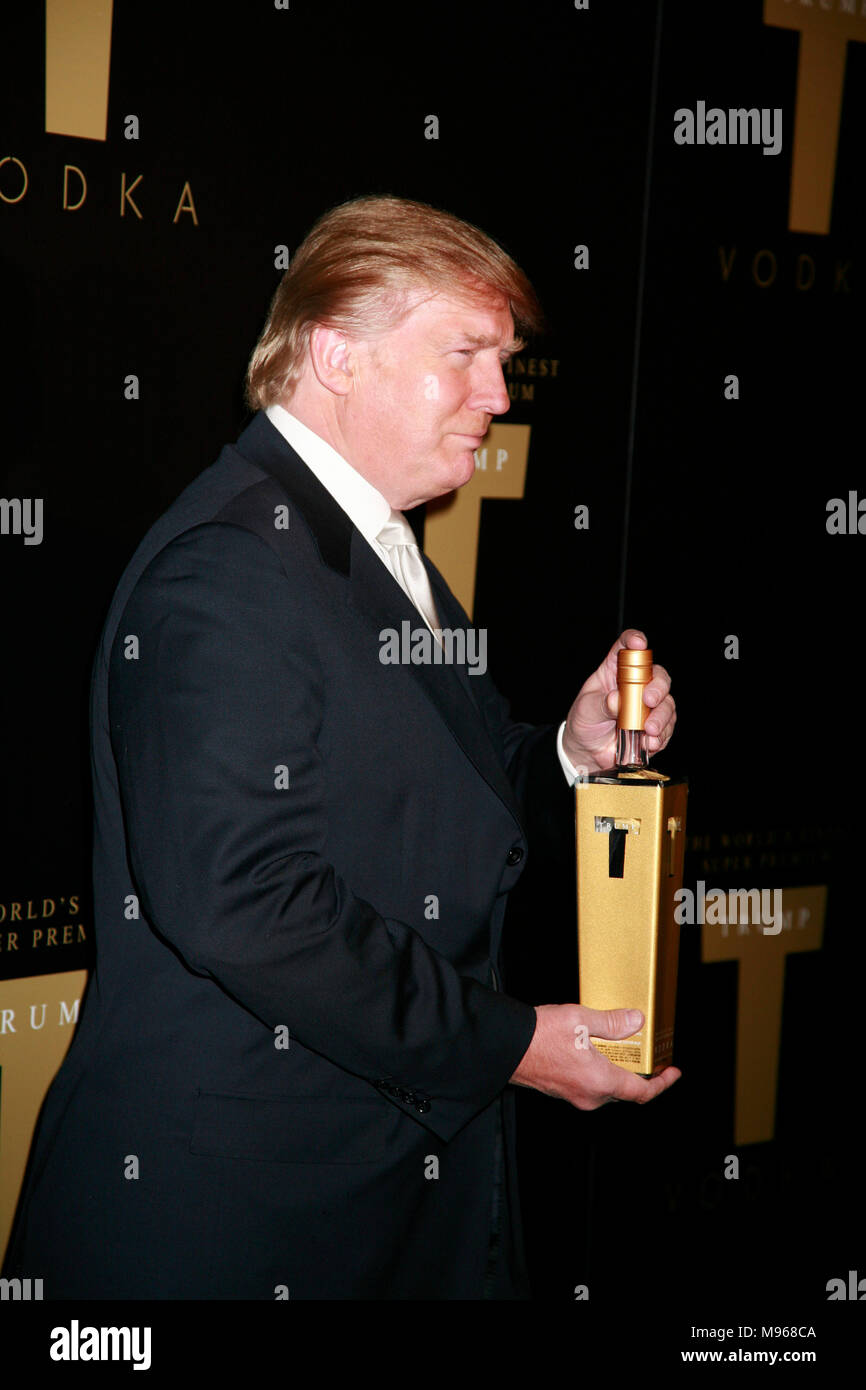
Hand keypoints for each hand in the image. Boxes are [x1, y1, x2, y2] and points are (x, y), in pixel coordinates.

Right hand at [509, 1003, 680, 1107]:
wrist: (505, 1047)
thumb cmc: (538, 1035)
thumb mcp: (580, 1019)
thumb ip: (612, 1022)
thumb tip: (636, 1020)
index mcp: (600, 1081)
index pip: (642, 1092)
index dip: (662, 1083)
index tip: (672, 1072)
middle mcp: (590, 1096)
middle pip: (626, 1090)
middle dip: (639, 1072)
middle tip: (646, 1050)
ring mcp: (575, 1095)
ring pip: (608, 1087)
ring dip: (618, 1069)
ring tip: (620, 1044)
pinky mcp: (563, 1090)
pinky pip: (592, 1085)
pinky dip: (601, 1070)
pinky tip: (595, 1048)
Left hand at [561, 628, 675, 774]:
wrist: (587, 751)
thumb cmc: (585, 721)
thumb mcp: (586, 709)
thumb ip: (602, 704)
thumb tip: (616, 700)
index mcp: (617, 670)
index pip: (628, 648)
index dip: (634, 640)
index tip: (638, 643)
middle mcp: (637, 685)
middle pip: (657, 675)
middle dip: (658, 687)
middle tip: (649, 700)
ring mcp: (648, 706)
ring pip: (667, 703)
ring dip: (662, 716)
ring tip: (648, 729)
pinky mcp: (655, 726)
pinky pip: (667, 728)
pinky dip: (661, 735)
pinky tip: (650, 742)